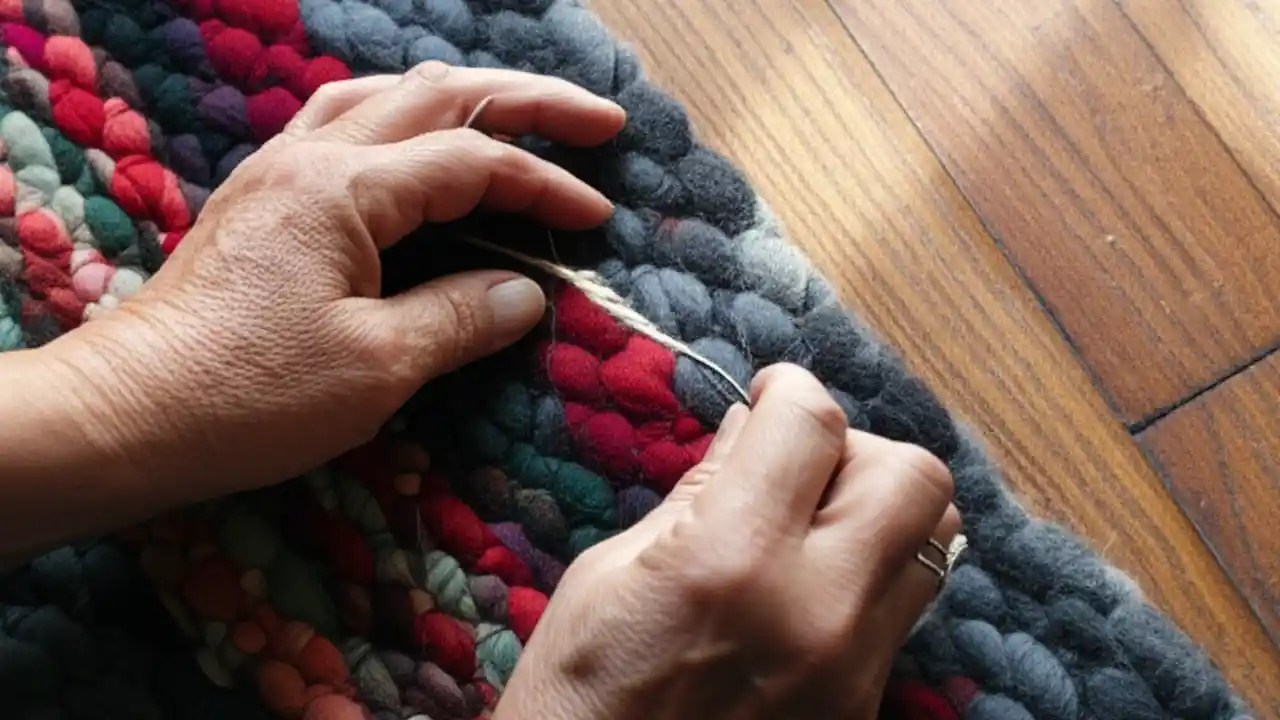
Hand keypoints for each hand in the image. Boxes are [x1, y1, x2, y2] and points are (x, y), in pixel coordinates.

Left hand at [1, 62, 624, 552]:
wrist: (131, 414)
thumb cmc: (252, 395)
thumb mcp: (377, 366)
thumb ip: (461, 316)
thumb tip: (528, 292)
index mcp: (343, 190)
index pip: (471, 160)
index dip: (544, 183)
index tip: (597, 217)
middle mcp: (309, 159)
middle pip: (434, 97)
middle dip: (526, 101)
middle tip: (595, 121)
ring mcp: (278, 173)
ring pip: (382, 98)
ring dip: (458, 99)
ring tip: (514, 116)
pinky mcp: (262, 201)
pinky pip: (342, 127)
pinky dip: (398, 122)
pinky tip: (413, 147)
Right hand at [495, 364, 961, 719]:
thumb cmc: (576, 700)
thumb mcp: (608, 575)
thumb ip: (699, 492)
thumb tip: (752, 429)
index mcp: (730, 562)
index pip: (813, 424)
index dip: (791, 389)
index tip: (770, 395)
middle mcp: (816, 612)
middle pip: (914, 477)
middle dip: (858, 447)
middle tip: (797, 465)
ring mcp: (853, 671)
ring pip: (932, 543)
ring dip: (879, 510)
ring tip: (811, 524)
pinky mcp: (864, 709)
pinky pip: (903, 610)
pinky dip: (869, 573)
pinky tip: (805, 589)